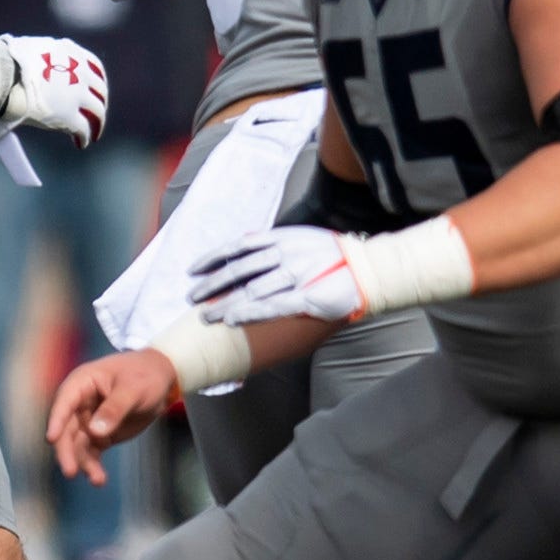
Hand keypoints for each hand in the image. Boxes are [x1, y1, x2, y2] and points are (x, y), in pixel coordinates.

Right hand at [0, 35, 109, 148]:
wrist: (1, 77)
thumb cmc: (5, 63)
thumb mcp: (33, 49)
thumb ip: (43, 56)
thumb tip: (34, 63)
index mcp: (72, 53)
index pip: (95, 67)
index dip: (96, 82)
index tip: (95, 91)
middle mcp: (80, 72)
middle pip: (100, 91)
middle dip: (99, 103)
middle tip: (95, 114)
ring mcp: (77, 95)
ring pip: (97, 113)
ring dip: (97, 124)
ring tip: (93, 133)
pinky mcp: (69, 116)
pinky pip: (83, 130)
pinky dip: (84, 137)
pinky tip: (80, 143)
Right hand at [50, 351, 181, 480]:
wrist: (161, 379)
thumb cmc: (145, 375)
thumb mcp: (134, 389)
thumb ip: (115, 408)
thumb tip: (94, 431)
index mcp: (82, 383)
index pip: (65, 402)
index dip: (56, 420)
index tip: (51, 439)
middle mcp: (80, 403)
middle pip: (66, 429)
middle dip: (67, 450)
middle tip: (70, 471)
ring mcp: (88, 421)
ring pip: (78, 445)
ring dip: (83, 463)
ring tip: (97, 480)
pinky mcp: (100, 435)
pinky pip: (91, 452)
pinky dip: (94, 465)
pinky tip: (99, 479)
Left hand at [188, 225, 377, 330]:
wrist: (368, 269)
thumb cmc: (333, 256)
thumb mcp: (301, 239)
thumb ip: (273, 243)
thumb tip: (243, 248)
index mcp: (281, 239)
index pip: (237, 247)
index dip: (212, 259)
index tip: (193, 270)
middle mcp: (285, 254)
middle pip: (238, 270)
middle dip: (211, 285)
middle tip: (191, 298)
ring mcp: (296, 275)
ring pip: (250, 291)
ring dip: (224, 305)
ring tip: (206, 316)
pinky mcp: (306, 297)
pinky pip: (271, 306)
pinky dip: (248, 313)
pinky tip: (232, 320)